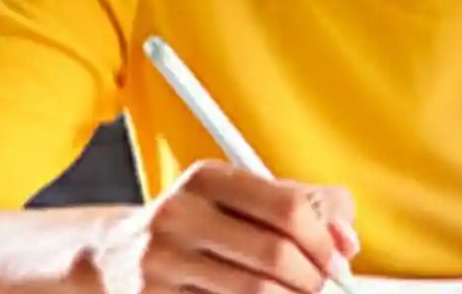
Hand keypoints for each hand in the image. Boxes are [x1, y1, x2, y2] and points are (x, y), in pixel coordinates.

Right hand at [90, 160, 360, 292]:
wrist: (114, 260)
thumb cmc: (200, 227)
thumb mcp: (243, 200)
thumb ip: (307, 206)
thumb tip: (347, 241)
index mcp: (207, 178)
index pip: (288, 207)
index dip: (324, 241)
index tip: (336, 260)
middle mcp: (179, 215)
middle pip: (275, 255)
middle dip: (312, 280)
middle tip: (321, 287)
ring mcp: (160, 264)